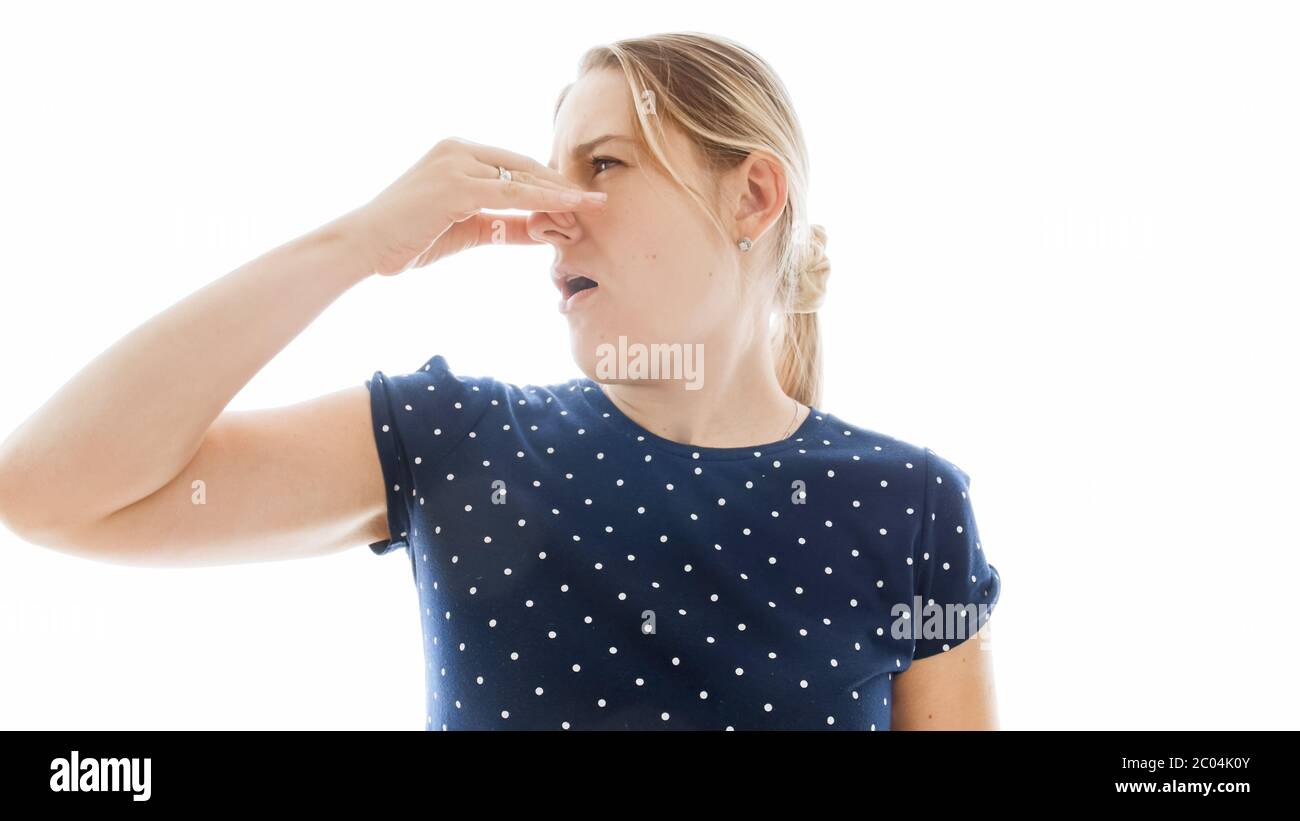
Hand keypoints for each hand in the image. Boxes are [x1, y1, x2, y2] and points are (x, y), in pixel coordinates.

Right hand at [341, 137, 606, 276]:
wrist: (365, 246)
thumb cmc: (409, 239)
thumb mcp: (468, 229)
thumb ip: (506, 225)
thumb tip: (545, 229)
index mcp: (458, 152)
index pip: (515, 165)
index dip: (549, 183)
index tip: (579, 198)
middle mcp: (458, 149)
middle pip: (525, 166)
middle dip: (562, 186)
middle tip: (597, 201)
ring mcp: (456, 162)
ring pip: (522, 179)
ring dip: (559, 195)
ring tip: (591, 207)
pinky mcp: (455, 184)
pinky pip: (511, 194)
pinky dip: (541, 203)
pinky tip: (566, 212)